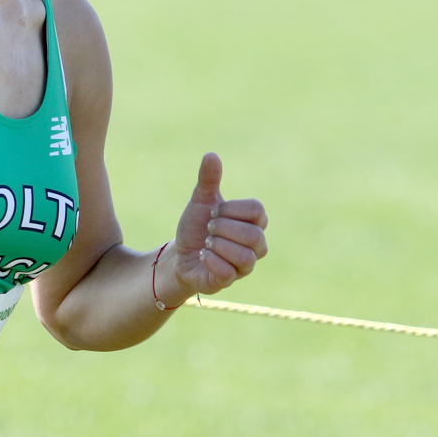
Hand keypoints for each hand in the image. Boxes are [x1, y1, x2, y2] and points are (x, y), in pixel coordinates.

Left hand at [168, 152, 267, 297]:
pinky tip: (202, 255)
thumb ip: (208, 179)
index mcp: (253, 223)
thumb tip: (211, 155)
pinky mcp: (229, 282)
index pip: (257, 210)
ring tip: (206, 243)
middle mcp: (256, 246)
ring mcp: (244, 266)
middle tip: (208, 228)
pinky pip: (228, 273)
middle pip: (254, 235)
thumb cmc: (196, 226)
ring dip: (218, 245)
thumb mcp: (200, 200)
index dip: (232, 208)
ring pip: (246, 257)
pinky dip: (210, 260)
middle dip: (223, 228)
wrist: (180, 254)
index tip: (214, 211)